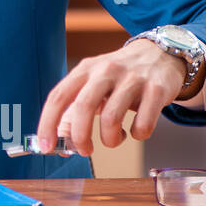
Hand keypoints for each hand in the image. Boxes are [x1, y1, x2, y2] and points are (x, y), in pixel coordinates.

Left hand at [36, 39, 188, 155]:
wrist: (160, 54)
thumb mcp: (93, 84)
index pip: (58, 96)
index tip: (46, 146)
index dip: (48, 123)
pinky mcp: (156, 90)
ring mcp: (132, 79)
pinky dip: (138, 135)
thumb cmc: (119, 75)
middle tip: (84, 150)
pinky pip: (143, 124)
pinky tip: (136, 130)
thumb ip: (74, 110)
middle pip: (83, 107)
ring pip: (111, 118)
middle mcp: (106, 71)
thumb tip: (60, 141)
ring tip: (113, 139)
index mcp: (85, 69)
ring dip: (110, 140)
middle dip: (80, 137)